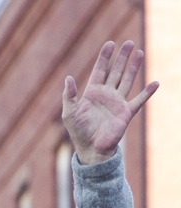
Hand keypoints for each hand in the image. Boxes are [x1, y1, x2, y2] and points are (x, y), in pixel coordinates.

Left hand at [62, 40, 158, 164]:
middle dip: (121, 58)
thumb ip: (69, 96)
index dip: (104, 58)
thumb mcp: (69, 113)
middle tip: (128, 43)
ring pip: (127, 80)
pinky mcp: (126, 113)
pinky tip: (155, 83)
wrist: (91, 148)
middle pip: (115, 72)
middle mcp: (106, 95)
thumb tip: (68, 78)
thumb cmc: (78, 131)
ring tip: (139, 53)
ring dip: (133, 67)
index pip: (99, 70)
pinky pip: (139, 101)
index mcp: (92, 93)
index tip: (109, 44)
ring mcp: (117, 103)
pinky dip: (147, 92)